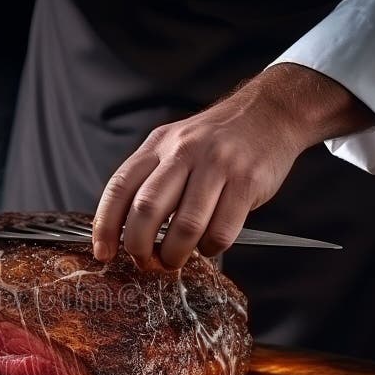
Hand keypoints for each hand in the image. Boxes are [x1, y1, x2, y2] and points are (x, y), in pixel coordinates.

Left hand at [93, 64, 374, 268]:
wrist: (270, 113)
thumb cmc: (216, 141)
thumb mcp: (173, 146)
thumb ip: (149, 180)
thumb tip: (122, 231)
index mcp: (158, 145)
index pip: (118, 189)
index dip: (105, 226)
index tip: (103, 253)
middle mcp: (183, 152)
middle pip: (146, 210)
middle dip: (139, 246)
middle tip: (145, 261)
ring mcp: (216, 165)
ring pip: (185, 226)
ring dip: (175, 254)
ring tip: (175, 259)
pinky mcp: (247, 182)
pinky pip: (221, 231)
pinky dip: (209, 248)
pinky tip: (208, 244)